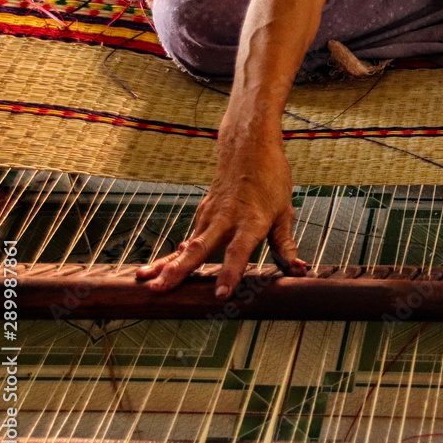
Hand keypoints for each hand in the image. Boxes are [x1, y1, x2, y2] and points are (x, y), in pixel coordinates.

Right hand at [136, 129, 307, 297]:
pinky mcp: (202, 215)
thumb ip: (284, 244)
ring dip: (167, 264)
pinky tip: (154, 271)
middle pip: (201, 248)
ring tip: (145, 280)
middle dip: (180, 270)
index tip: (221, 294)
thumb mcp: (283, 213)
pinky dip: (172, 256)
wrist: (248, 148)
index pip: (239, 251)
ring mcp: (211, 216)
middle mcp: (227, 219)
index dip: (231, 273)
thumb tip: (297, 270)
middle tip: (161, 288)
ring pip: (187, 245)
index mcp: (251, 220)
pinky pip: (188, 240)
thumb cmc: (271, 180)